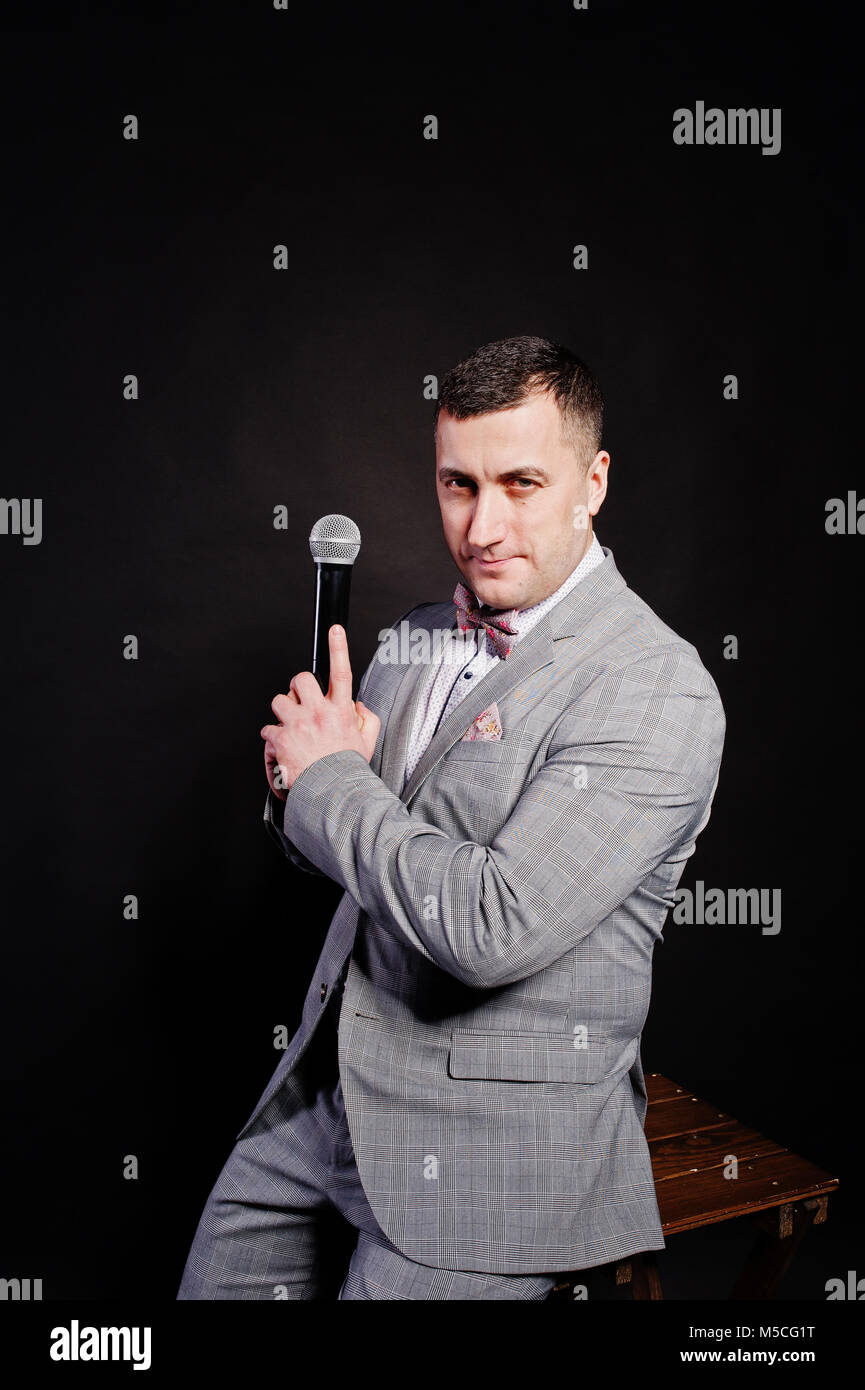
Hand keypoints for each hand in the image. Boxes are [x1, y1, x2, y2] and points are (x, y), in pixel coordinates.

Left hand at [261, 624, 380, 798]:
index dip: (339, 647)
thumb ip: (367, 719)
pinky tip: (281, 747)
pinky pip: (268, 728)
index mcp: (341, 711)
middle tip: (299, 700)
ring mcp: (298, 724)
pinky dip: (272, 736)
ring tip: (290, 725)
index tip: (335, 629)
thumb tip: (356, 706)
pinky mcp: (281, 738)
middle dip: (297, 686)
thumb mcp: (368, 742)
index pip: (342, 672)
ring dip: (282, 711)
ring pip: (279, 700)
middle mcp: (319, 712)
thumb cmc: (349, 770)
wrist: (332, 793)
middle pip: (301, 679)